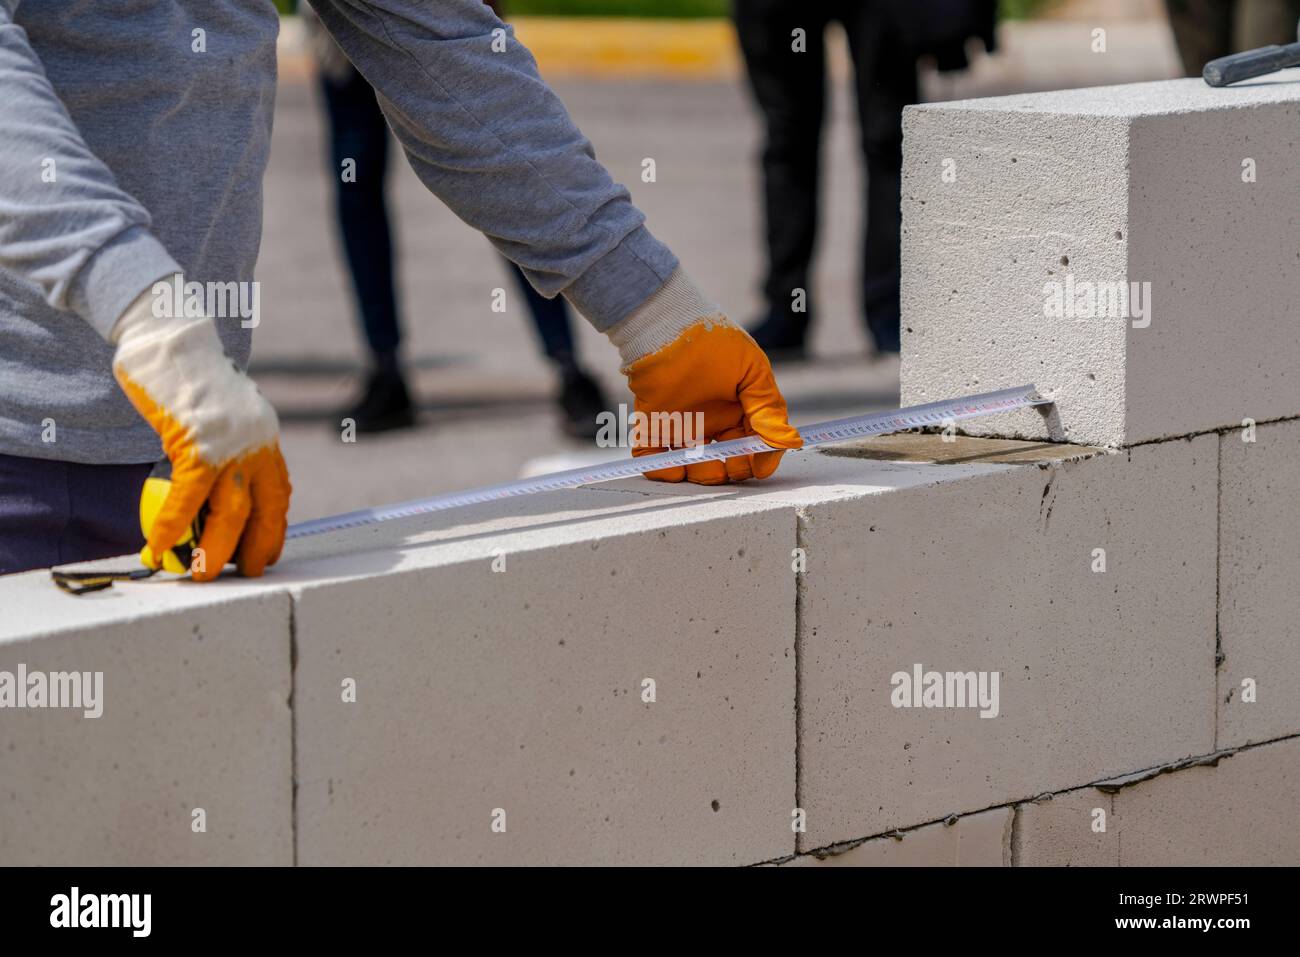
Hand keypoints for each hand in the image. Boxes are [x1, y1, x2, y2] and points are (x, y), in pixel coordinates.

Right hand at [111, 280, 290, 580]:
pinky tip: (160, 543)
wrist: (169, 339)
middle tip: (244, 573)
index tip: (268, 551)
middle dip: (255, 546)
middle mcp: (256, 442)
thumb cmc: (187, 377)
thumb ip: (226, 447)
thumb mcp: (221, 414)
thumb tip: (213, 486)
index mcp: (265, 436)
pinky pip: (187, 498)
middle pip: (263, 507)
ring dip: (215, 547)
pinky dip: (173, 524)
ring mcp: (229, 444)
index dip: (274, 526)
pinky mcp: (196, 444)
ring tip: (200, 572)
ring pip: (230, 511)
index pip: (279, 492)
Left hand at [619, 296, 801, 484]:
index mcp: (738, 411)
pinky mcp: (653, 426)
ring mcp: (682, 427)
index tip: (759, 467)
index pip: (753, 445)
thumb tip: (789, 441)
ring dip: (700, 474)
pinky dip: (663, 470)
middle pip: (725, 462)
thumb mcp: (752, 371)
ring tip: (701, 464)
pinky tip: (674, 467)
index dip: (759, 459)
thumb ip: (768, 408)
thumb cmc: (714, 341)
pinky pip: (654, 458)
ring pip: (692, 466)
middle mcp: (711, 423)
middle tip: (730, 467)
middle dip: (730, 471)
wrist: (669, 326)